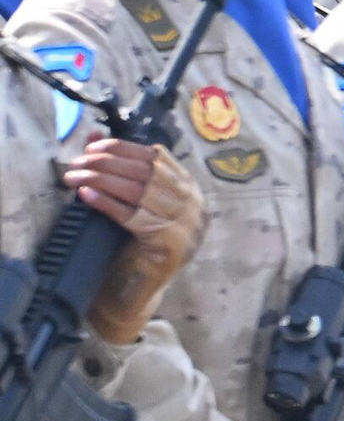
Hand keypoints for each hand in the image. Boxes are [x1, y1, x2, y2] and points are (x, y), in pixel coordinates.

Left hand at [78, 135, 199, 342]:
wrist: (143, 285)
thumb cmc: (138, 240)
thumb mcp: (134, 200)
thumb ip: (119, 169)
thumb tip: (94, 135)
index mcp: (189, 189)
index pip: (156, 157)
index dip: (123, 148)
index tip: (93, 147)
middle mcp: (192, 204)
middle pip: (145, 172)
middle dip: (106, 163)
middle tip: (77, 162)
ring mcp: (184, 225)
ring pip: (137, 191)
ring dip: (100, 180)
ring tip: (74, 176)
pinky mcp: (168, 243)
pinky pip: (132, 216)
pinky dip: (106, 202)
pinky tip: (86, 195)